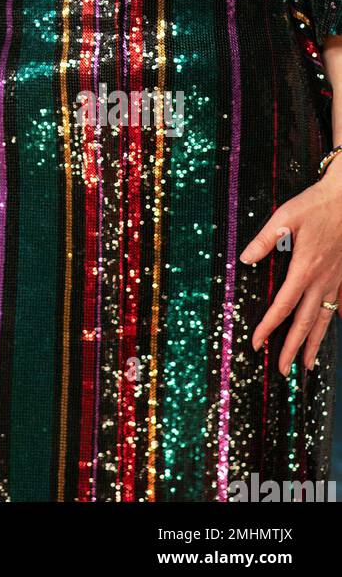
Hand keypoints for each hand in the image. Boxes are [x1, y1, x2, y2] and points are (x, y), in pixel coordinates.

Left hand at [241, 163, 341, 373]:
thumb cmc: (316, 205)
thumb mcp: (285, 216)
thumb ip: (265, 240)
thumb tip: (244, 259)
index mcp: (304, 269)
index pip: (283, 307)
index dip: (268, 328)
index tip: (256, 344)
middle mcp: (322, 281)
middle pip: (306, 323)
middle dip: (292, 349)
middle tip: (282, 371)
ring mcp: (337, 281)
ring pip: (325, 321)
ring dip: (314, 344)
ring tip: (306, 365)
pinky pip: (340, 307)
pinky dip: (333, 323)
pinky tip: (329, 331)